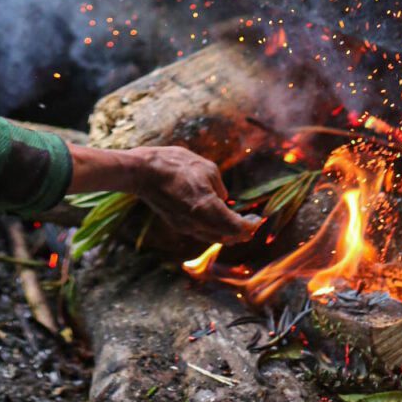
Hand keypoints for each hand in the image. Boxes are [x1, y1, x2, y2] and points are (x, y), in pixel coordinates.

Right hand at [132, 146, 259, 244]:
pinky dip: (213, 228)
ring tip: (237, 222)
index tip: (257, 221)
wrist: (144, 172)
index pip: (236, 227)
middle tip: (251, 223)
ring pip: (213, 236)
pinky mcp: (177, 223)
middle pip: (226, 236)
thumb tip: (224, 199)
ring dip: (227, 232)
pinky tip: (216, 217)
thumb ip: (220, 187)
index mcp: (208, 208)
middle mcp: (198, 223)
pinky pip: (201, 231)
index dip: (249, 226)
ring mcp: (186, 226)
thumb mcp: (206, 168)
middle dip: (241, 232)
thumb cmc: (175, 165)